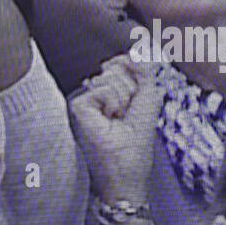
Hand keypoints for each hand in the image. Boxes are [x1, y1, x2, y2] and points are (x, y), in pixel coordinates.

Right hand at [69, 54, 163, 203]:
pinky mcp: (77, 107)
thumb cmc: (136, 145)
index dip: (135, 77)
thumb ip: (144, 72)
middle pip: (119, 68)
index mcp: (112, 93)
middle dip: (131, 91)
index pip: (123, 64)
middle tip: (125, 117)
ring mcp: (86, 100)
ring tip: (117, 121)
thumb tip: (135, 51)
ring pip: (111, 77)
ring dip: (124, 100)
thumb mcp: (148, 100)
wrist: (126, 174)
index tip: (134, 105)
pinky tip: (108, 120)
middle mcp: (96, 95)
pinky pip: (101, 88)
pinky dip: (112, 103)